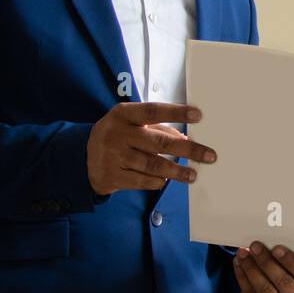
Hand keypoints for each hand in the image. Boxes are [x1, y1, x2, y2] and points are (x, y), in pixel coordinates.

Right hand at [86, 102, 215, 194]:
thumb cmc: (118, 136)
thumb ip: (157, 128)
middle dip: (188, 150)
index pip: (153, 111)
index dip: (176, 113)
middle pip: (159, 142)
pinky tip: (166, 180)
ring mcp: (114, 156)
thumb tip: (185, 141)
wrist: (83, 158)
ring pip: (153, 165)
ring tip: (193, 175)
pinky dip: (158, 181)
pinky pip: (143, 181)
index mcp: (123, 114)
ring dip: (177, 171)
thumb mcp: (131, 124)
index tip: (198, 116)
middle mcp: (117, 133)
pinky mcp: (112, 176)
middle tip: (209, 156)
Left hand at [232, 242, 293, 292]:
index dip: (290, 260)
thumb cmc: (283, 272)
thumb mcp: (290, 264)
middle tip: (255, 246)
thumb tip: (271, 235)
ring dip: (251, 269)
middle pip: (282, 281)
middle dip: (266, 262)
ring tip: (243, 253)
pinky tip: (238, 263)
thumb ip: (286, 253)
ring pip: (264, 289)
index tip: (276, 248)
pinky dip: (242, 277)